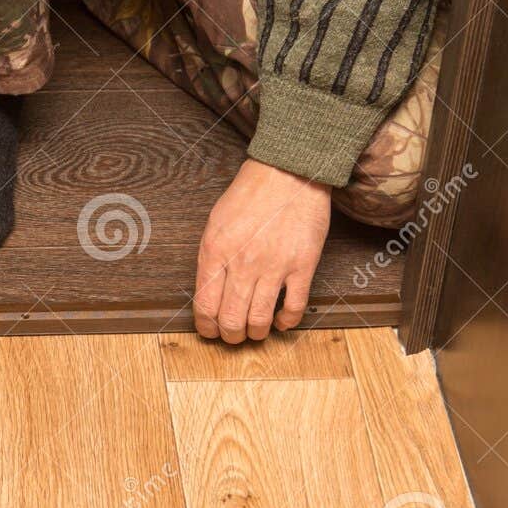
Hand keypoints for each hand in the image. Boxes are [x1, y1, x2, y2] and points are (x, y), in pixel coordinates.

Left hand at [193, 159, 330, 343]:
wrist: (288, 172)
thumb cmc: (250, 195)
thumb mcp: (215, 223)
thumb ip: (210, 259)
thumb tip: (207, 292)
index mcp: (216, 252)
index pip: (205, 306)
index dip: (207, 327)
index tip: (210, 331)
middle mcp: (243, 263)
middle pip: (231, 320)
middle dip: (230, 335)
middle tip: (233, 335)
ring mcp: (274, 266)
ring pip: (259, 320)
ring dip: (255, 333)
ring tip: (255, 330)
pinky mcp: (302, 266)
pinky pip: (294, 308)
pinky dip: (286, 322)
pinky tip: (281, 321)